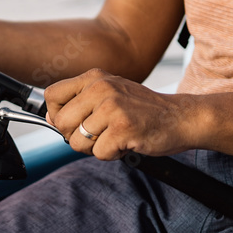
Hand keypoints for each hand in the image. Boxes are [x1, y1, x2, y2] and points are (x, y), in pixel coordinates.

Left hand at [45, 69, 198, 159]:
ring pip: (77, 141)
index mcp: (94, 77)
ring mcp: (112, 107)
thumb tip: (49, 118)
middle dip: (75, 137)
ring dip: (95, 148)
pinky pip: (99, 153)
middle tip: (99, 135)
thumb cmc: (144, 111)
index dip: (57, 115)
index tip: (75, 122)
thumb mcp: (111, 96)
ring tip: (116, 137)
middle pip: (60, 123)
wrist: (183, 118)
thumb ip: (80, 103)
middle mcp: (101, 88)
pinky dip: (112, 155)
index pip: (51, 96)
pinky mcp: (123, 128)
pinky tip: (127, 143)